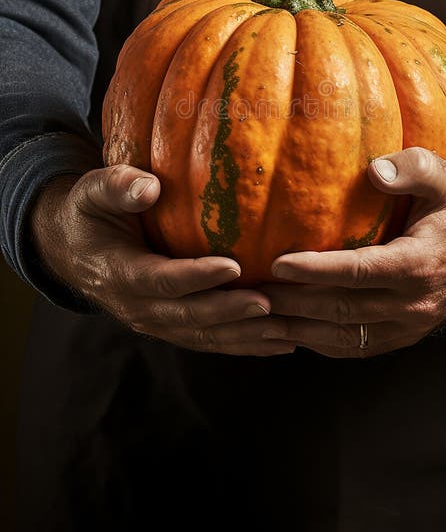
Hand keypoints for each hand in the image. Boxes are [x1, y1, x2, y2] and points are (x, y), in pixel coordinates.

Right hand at [30, 164, 295, 356]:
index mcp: (119, 273)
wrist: (75, 250)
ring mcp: (154, 322)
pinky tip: (279, 342)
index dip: (195, 277)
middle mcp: (136, 307)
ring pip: (202, 336)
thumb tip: (149, 187)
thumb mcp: (94, 192)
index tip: (233, 267)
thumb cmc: (91, 212)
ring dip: (243, 336)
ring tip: (284, 331)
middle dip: (228, 313)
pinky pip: (208, 340)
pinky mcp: (170, 327)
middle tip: (268, 303)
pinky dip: (243, 344)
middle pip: (187, 315)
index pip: (160, 280)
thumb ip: (118, 186)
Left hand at [259, 147, 445, 357]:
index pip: (358, 271)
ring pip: (343, 336)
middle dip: (293, 304)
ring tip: (256, 316)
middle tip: (250, 292)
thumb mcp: (444, 176)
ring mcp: (408, 326)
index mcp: (420, 264)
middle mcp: (413, 303)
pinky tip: (289, 330)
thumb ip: (412, 169)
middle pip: (342, 310)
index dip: (316, 270)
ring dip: (298, 329)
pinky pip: (354, 346)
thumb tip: (375, 170)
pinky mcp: (401, 337)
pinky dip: (319, 342)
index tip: (276, 263)